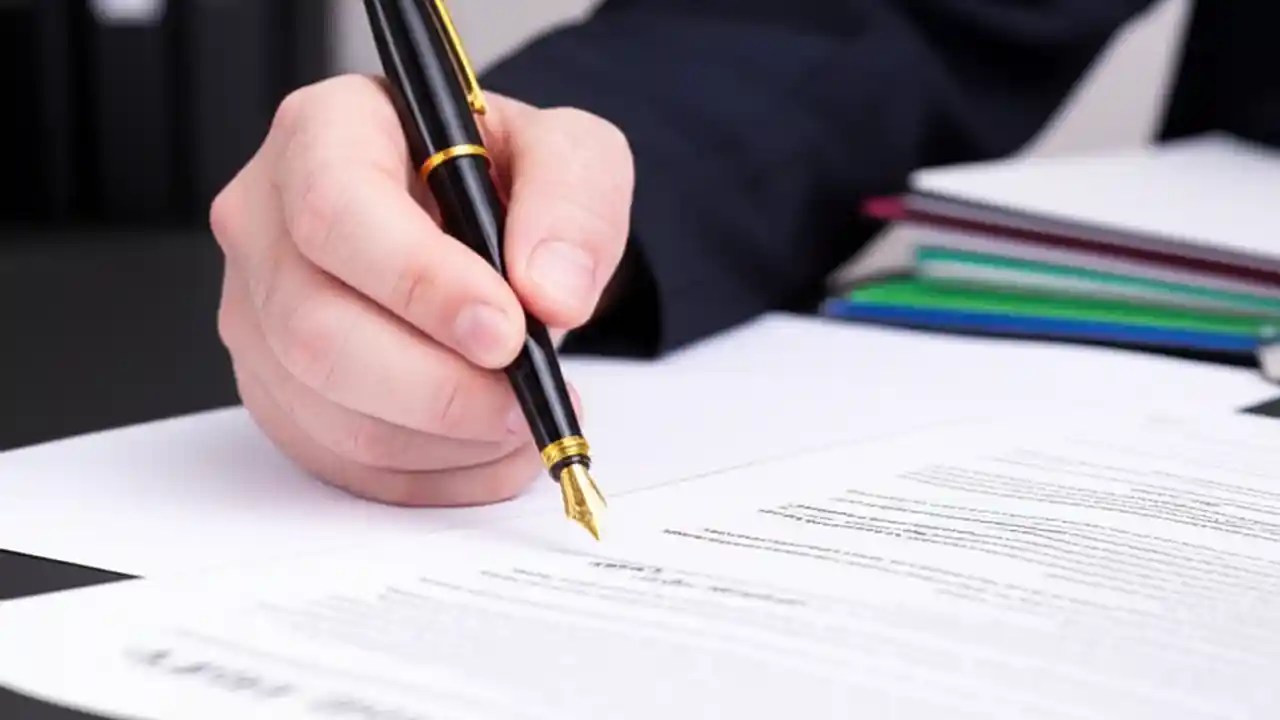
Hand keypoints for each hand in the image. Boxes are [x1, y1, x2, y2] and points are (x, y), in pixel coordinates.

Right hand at [211, 75, 633, 506]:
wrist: (483, 226)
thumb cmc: (506, 177)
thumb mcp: (571, 153)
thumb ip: (574, 202)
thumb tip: (549, 292)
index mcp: (325, 132)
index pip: (337, 211)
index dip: (419, 283)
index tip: (506, 330)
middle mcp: (267, 220)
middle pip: (315, 329)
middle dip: (437, 387)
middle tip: (524, 397)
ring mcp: (258, 312)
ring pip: (327, 410)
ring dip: (443, 439)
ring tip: (524, 419)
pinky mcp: (277, 387)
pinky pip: (339, 459)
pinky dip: (430, 474)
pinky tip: (489, 446)